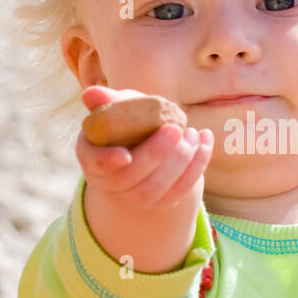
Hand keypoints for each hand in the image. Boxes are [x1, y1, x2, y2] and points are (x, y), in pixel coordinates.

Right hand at [76, 85, 213, 212]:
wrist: (148, 145)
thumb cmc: (128, 123)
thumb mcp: (119, 109)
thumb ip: (108, 101)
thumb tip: (92, 94)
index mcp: (93, 157)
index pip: (94, 163)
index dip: (107, 162)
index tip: (126, 155)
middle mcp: (109, 183)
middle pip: (129, 178)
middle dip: (154, 155)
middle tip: (175, 130)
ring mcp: (134, 198)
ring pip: (154, 189)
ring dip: (178, 162)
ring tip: (192, 134)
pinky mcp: (160, 203)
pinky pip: (179, 191)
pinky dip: (196, 166)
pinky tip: (206, 141)